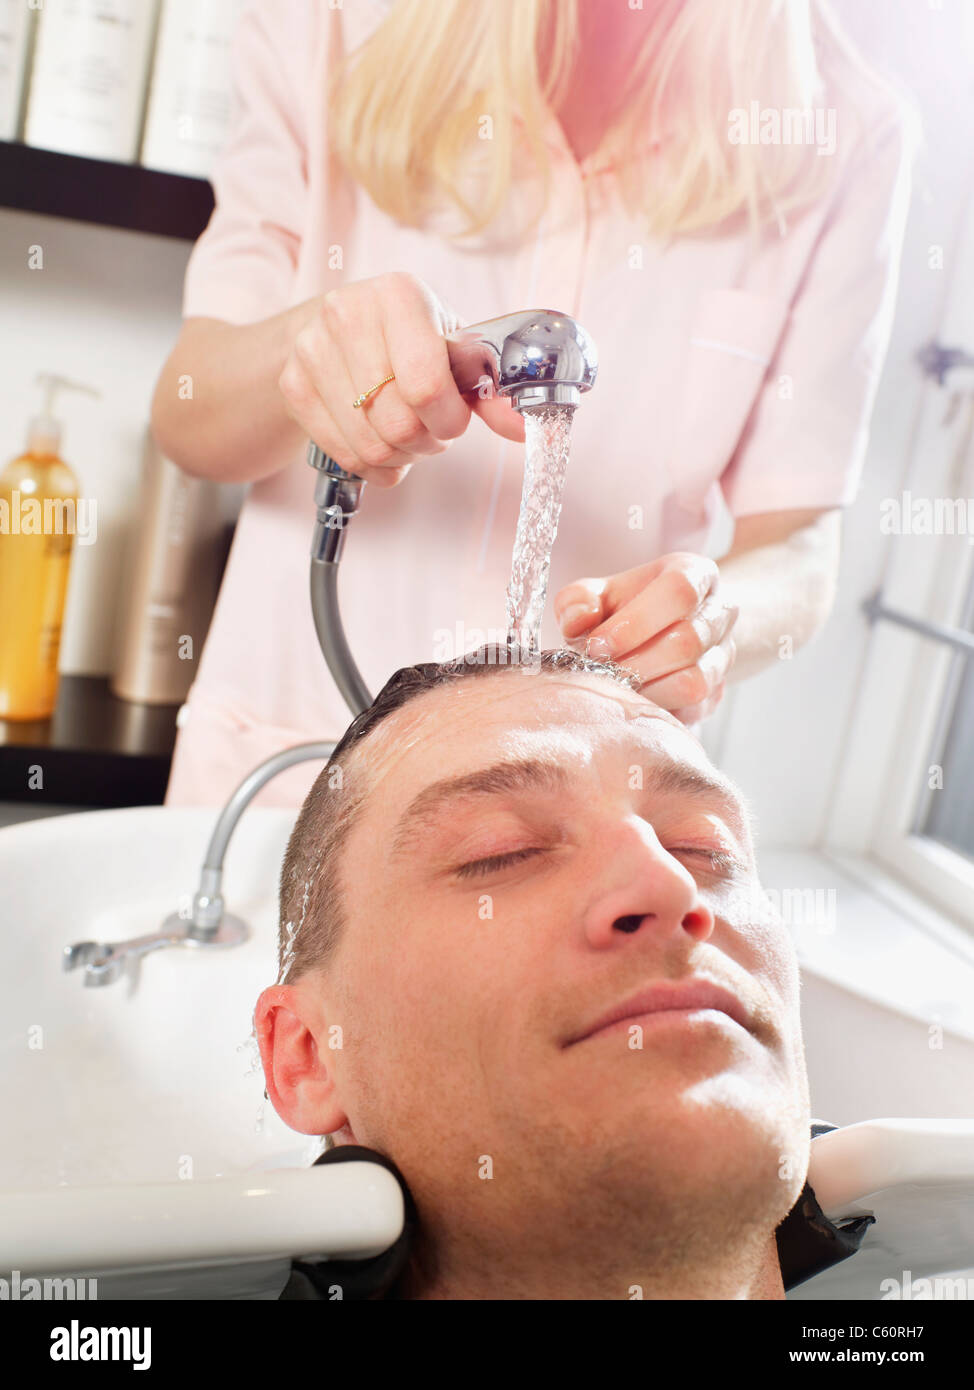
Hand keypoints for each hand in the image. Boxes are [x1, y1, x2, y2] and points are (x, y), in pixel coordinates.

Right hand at [278, 272, 524, 486]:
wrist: (337, 330)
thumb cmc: (409, 340)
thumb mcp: (454, 350)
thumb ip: (493, 390)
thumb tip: (526, 426)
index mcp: (398, 295)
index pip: (423, 384)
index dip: (447, 418)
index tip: (454, 417)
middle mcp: (347, 313)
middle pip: (397, 423)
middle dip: (427, 441)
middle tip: (431, 429)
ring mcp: (312, 350)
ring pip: (371, 446)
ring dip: (402, 455)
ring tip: (408, 433)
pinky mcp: (293, 385)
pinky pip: (346, 455)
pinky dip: (374, 465)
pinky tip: (383, 445)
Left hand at [554, 553, 738, 723]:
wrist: (664, 629)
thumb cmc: (627, 608)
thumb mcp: (599, 594)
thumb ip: (578, 602)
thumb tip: (578, 622)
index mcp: (695, 574)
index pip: (679, 592)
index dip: (636, 622)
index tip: (596, 645)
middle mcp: (720, 611)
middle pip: (687, 642)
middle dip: (634, 663)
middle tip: (599, 671)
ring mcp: (724, 654)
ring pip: (694, 681)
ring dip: (645, 690)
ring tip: (614, 686)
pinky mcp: (718, 691)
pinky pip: (693, 709)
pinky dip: (657, 709)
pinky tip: (632, 700)